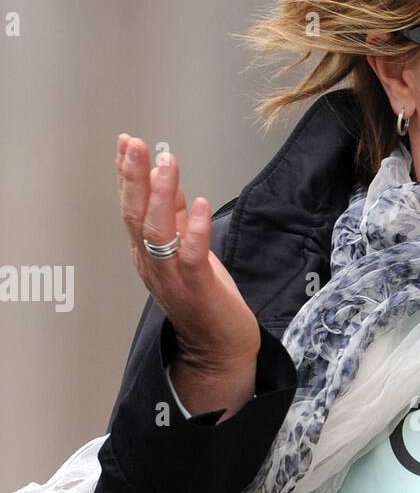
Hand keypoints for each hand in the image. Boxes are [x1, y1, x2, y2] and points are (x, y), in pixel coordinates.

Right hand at [116, 134, 260, 371]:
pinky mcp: (197, 289)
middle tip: (136, 145)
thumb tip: (168, 180)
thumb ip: (177, 217)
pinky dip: (194, 229)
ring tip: (167, 165)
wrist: (218, 348)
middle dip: (135, 177)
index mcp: (147, 253)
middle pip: (136, 215)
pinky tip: (198, 204)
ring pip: (157, 232)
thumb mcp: (186, 249)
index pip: (132, 207)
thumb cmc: (205, 301)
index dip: (128, 174)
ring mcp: (172, 278)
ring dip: (161, 196)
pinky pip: (191, 256)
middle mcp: (153, 264)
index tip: (128, 143)